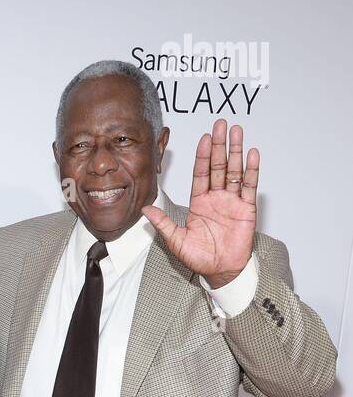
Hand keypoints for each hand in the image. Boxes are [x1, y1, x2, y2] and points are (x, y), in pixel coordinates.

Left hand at [142, 119, 257, 287]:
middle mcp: (216, 198)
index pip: (200, 173)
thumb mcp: (176, 240)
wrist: (220, 271)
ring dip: (235, 151)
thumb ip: (163, 223)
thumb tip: (145, 209)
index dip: (202, 156)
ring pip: (234, 171)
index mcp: (199, 202)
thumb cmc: (199, 258)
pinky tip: (252, 154)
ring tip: (236, 132)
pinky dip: (251, 170)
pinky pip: (248, 186)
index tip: (203, 138)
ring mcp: (232, 201)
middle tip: (220, 125)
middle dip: (219, 145)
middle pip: (218, 166)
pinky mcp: (246, 208)